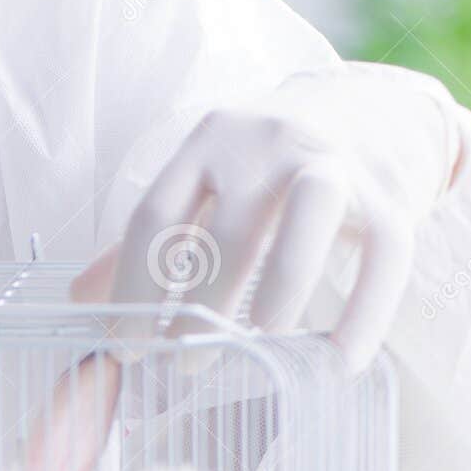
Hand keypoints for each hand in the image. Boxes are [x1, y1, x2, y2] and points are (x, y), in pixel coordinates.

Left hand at [74, 64, 461, 371]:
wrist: (372, 107)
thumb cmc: (267, 162)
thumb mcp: (206, 182)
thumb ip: (153, 238)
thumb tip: (80, 302)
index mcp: (205, 144)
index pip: (155, 215)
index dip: (132, 284)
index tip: (125, 348)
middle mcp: (262, 145)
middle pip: (227, 227)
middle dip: (202, 303)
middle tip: (185, 363)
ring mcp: (331, 162)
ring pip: (306, 220)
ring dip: (281, 285)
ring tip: (259, 344)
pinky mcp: (390, 193)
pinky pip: (384, 254)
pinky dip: (364, 312)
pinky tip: (340, 361)